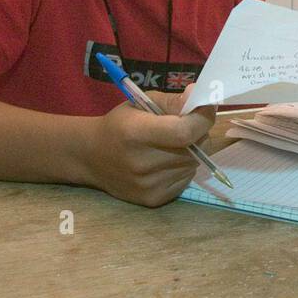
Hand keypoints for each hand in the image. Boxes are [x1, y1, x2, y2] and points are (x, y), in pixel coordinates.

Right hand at [82, 87, 216, 206]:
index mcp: (136, 133)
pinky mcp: (154, 199)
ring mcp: (149, 185)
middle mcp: (142, 163)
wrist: (91, 158)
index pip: (184, 132)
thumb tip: (200, 97)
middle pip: (194, 149)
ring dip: (192, 151)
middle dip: (199, 134)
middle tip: (188, 125)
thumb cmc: (119, 124)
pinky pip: (186, 179)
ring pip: (193, 164)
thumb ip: (172, 101)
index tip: (206, 108)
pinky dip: (183, 167)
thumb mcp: (140, 103)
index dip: (202, 119)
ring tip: (171, 144)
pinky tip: (165, 161)